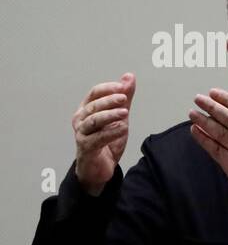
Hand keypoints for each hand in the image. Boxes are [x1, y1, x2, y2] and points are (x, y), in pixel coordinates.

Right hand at [73, 73, 135, 195]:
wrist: (100, 167)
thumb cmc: (106, 140)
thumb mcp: (119, 117)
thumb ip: (124, 98)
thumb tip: (129, 77)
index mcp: (87, 109)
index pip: (94, 93)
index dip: (108, 88)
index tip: (123, 86)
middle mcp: (81, 119)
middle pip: (93, 106)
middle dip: (109, 100)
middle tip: (124, 97)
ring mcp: (81, 133)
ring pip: (93, 121)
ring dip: (109, 115)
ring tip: (125, 112)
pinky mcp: (86, 147)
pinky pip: (98, 138)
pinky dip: (111, 132)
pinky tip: (123, 129)